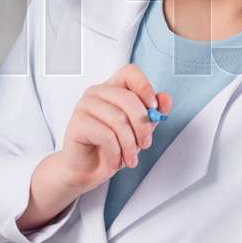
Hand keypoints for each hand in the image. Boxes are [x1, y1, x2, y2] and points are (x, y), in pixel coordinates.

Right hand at [19, 64, 170, 230]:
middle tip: (145, 144)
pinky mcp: (77, 123)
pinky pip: (106, 135)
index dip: (145, 87)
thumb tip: (165, 98)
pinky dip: (116, 152)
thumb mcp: (139, 131)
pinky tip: (116, 160)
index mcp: (112, 89)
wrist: (88, 170)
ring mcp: (84, 105)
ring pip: (119, 119)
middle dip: (143, 126)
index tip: (154, 108)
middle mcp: (96, 93)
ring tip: (130, 157)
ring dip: (130, 145)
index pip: (130, 72)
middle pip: (128, 98)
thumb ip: (152, 114)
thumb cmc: (111, 148)